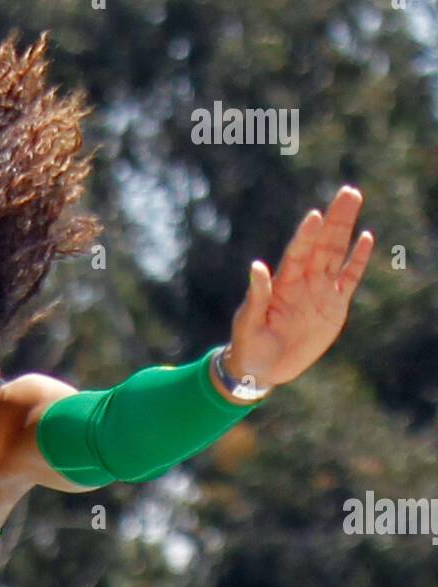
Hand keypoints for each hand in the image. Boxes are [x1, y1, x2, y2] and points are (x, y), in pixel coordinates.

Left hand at [225, 186, 373, 389]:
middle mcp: (304, 280)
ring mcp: (321, 291)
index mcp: (282, 283)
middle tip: (348, 192)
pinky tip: (365, 238)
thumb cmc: (248, 344)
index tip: (315, 216)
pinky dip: (358, 261)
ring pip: (337, 254)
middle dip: (335, 219)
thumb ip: (256, 296)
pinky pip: (350, 279)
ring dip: (347, 229)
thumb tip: (256, 266)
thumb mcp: (248, 322)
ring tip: (354, 200)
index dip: (306, 236)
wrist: (262, 368)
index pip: (297, 253)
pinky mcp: (335, 306)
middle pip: (322, 245)